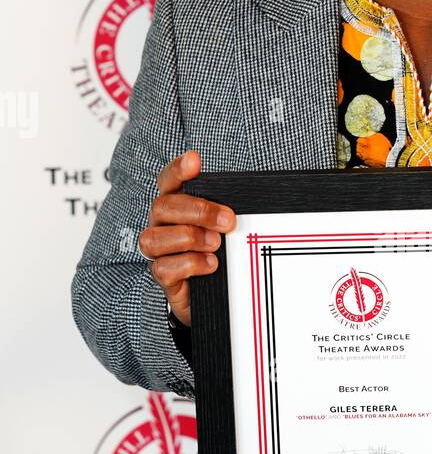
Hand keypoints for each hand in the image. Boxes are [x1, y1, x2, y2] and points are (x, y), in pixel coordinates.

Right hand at [138, 149, 235, 327]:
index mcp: (176, 205)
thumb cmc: (218, 251)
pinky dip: (190, 264)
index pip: (169, 181)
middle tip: (228, 222)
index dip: (178, 169)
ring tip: (216, 245)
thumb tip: (255, 201)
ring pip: (155, 237)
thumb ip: (227, 212)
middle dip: (198, 211)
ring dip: (190, 238)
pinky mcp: (163, 276)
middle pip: (163, 207)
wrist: (213, 292)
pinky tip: (211, 265)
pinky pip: (165, 267)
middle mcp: (161, 224)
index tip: (195, 160)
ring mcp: (158, 251)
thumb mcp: (224, 228)